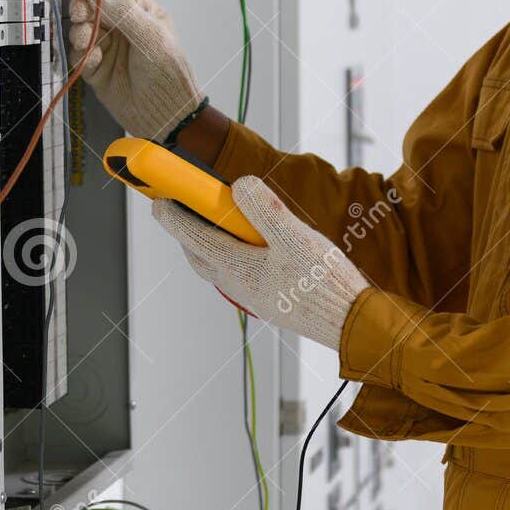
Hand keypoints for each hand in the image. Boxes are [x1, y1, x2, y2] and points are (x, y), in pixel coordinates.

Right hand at [67, 0, 203, 143]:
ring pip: (81, 28)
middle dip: (82, 7)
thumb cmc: (168, 74)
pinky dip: (81, 55)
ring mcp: (108, 46)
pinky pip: (78, 54)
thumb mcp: (151, 37)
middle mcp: (122, 26)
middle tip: (80, 14)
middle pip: (92, 6)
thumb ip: (123, 11)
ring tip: (86, 41)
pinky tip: (93, 61)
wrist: (164, 114)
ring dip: (79, 32)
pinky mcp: (96, 67)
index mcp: (141, 12)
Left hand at [152, 176, 369, 349]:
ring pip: (217, 267)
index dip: (172, 214)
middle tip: (185, 205)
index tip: (158, 198)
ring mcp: (253, 296)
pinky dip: (232, 256)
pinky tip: (255, 246)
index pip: (193, 236)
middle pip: (199, 254)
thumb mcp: (295, 237)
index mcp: (238, 268)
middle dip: (187, 230)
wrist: (351, 325)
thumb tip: (240, 185)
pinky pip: (237, 275)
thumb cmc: (324, 285)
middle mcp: (239, 285)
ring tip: (221, 220)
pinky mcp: (269, 301)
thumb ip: (265, 209)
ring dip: (210, 243)